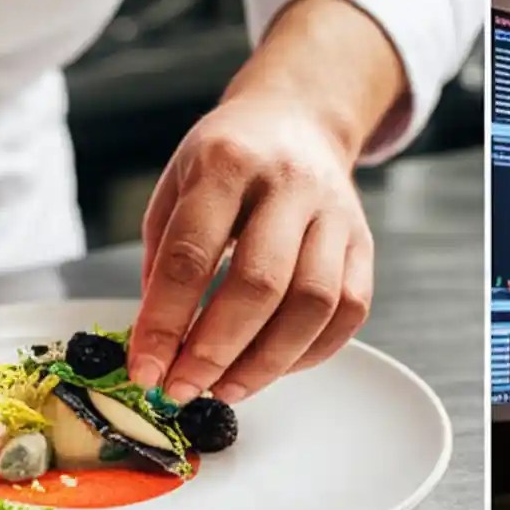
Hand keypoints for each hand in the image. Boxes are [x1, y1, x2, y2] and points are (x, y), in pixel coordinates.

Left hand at [130, 100, 372, 403]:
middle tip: (183, 389)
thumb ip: (163, 260)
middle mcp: (289, 185)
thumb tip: (159, 346)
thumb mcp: (177, 186)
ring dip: (266, 362)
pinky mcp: (364, 243)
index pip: (191, 256)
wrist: (298, 120)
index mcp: (227, 162)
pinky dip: (310, 352)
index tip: (146, 371)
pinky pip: (348, 312)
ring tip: (226, 388)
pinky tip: (272, 367)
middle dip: (216, 351)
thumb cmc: (227, 162)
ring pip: (313, 305)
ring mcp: (335, 215)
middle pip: (260, 285)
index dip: (164, 323)